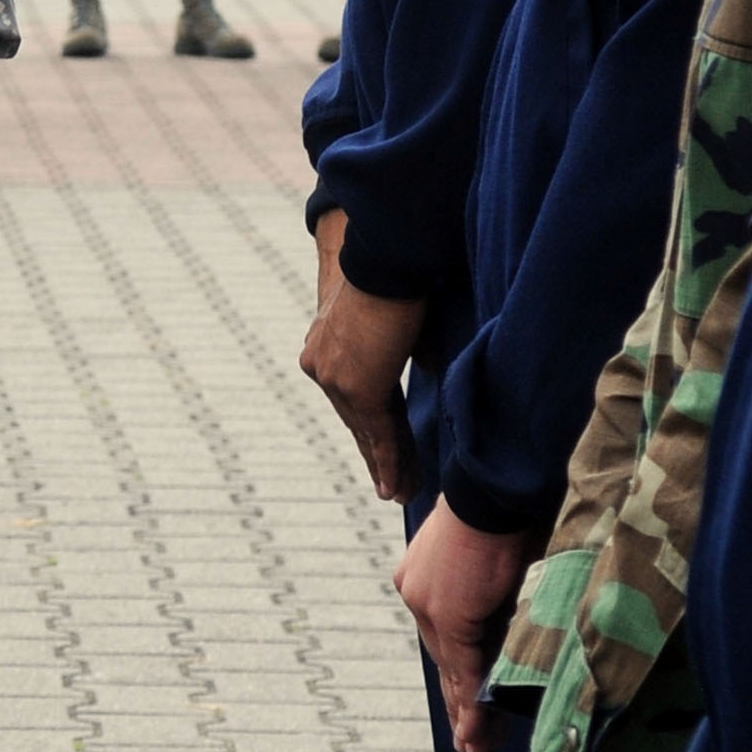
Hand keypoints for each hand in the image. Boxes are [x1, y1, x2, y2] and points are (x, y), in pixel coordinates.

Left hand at [301, 213, 425, 502]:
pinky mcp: (355, 385)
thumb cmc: (398, 276)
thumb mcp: (401, 323)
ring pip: (367, 431)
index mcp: (328, 350)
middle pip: (358, 421)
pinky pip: (378, 431)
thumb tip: (428, 372)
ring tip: (401, 495)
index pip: (356, 399)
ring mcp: (334, 377)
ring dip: (388, 466)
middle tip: (395, 488)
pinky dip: (391, 460)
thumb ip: (408, 353)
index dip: (373, 430)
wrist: (383, 256)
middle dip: (378, 456)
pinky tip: (398, 487)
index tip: (385, 455)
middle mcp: (322, 366)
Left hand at [399, 505, 528, 751]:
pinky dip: (473, 698)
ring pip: (452, 668)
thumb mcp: (504, 560)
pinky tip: (477, 728)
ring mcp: (428, 602)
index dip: (461, 674)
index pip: (447, 638)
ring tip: (475, 748)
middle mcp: (419, 591)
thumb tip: (525, 623)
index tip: (472, 706)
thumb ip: (506, 595)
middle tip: (473, 743)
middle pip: (446, 659)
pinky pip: (462, 665)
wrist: (497, 487)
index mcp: (428, 578)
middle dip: (462, 703)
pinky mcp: (446, 611)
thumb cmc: (508, 510)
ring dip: (468, 712)